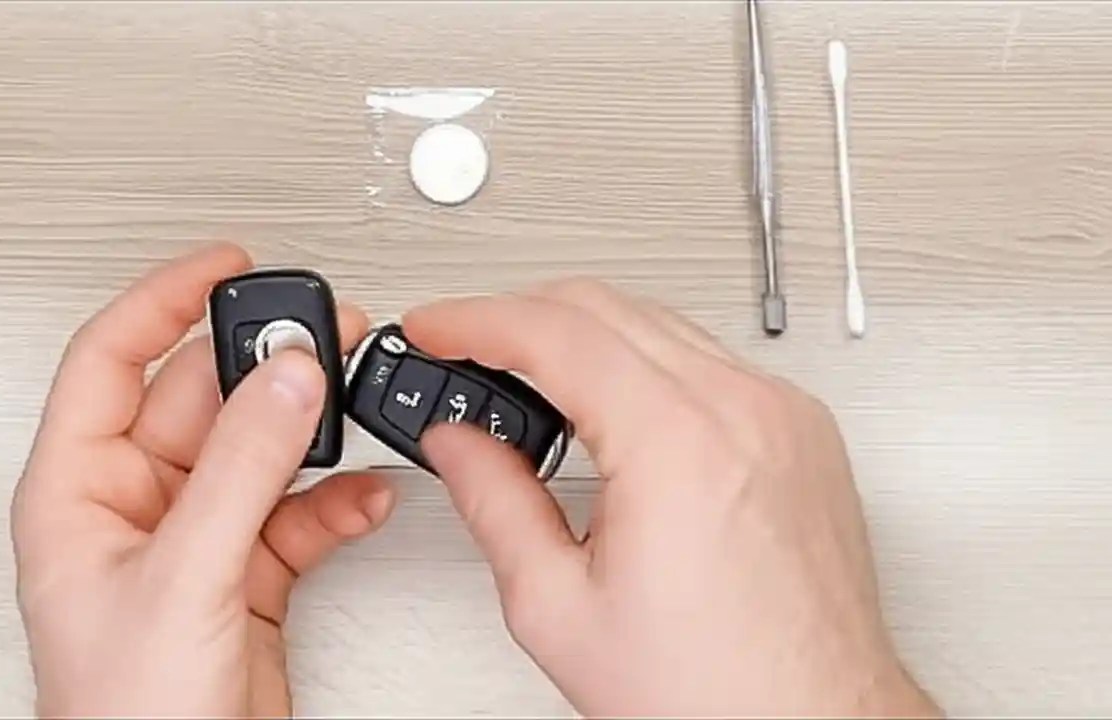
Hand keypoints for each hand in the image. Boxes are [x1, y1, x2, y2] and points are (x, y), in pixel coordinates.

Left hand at [11, 243, 394, 716]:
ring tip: (360, 403)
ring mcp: (198, 535)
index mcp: (80, 489)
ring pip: (260, 449)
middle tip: (327, 337)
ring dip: (313, 429)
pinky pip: (298, 510)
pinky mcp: (249, 570)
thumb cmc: (127, 714)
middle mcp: (137, 503)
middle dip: (268, 366)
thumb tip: (289, 376)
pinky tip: (366, 497)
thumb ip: (243, 468)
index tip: (228, 264)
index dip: (165, 299)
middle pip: (204, 396)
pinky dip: (337, 499)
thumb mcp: (184, 574)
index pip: (112, 359)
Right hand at [405, 280, 938, 716]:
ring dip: (583, 336)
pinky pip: (709, 359)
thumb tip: (457, 442)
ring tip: (528, 385)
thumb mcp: (560, 608)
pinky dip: (644, 363)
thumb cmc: (715, 693)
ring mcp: (783, 414)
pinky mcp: (802, 431)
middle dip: (521, 316)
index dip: (476, 320)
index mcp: (679, 444)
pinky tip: (610, 406)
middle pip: (607, 307)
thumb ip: (494, 503)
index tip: (435, 328)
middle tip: (467, 352)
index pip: (556, 333)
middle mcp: (743, 410)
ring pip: (659, 323)